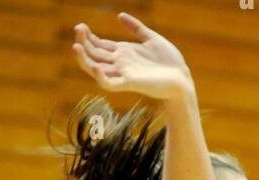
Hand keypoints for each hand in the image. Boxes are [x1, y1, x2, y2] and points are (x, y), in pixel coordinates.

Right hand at [73, 15, 191, 100]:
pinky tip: (95, 66)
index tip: (81, 26)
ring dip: (84, 59)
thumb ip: (136, 28)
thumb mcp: (151, 39)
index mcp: (124, 53)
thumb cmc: (170, 62)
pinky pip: (110, 84)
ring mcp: (124, 74)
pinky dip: (100, 77)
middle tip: (78, 29)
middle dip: (83, 43)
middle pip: (94, 55)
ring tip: (76, 46)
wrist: (183, 80)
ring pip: (97, 69)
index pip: (99, 46)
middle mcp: (120, 64)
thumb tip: (119, 16)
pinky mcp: (130, 83)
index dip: (88, 37)